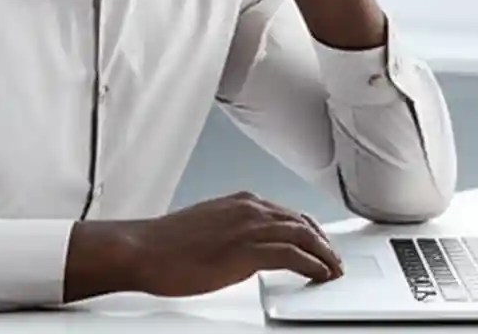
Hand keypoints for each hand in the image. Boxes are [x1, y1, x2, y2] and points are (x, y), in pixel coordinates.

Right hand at [130, 191, 343, 296]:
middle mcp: (250, 209)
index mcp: (240, 202)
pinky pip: (292, 255)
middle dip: (323, 242)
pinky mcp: (246, 251)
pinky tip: (318, 275)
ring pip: (303, 235)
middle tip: (334, 260)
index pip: (288, 213)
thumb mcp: (206, 227)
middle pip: (302, 222)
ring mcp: (249, 228)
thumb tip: (244, 247)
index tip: (320, 244)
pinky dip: (311, 264)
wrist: (143, 250)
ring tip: (333, 270)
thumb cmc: (166, 244)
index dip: (310, 230)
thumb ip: (231, 231)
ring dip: (324, 254)